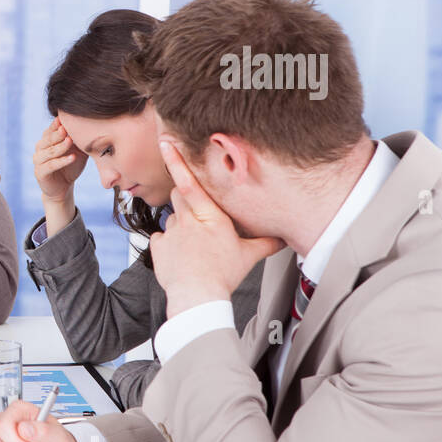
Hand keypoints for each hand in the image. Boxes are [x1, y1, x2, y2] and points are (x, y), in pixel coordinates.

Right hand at [33, 118, 85, 216]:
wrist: (63, 188)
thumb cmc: (70, 166)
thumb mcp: (77, 150)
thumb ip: (78, 140)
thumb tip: (91, 125)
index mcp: (46, 141)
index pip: (50, 130)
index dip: (56, 124)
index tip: (65, 118)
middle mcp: (40, 149)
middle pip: (47, 139)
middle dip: (58, 133)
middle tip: (67, 128)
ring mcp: (38, 161)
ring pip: (49, 151)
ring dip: (60, 146)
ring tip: (71, 141)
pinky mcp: (40, 173)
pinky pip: (50, 165)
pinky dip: (61, 161)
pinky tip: (72, 157)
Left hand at [150, 140, 283, 316]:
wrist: (197, 297)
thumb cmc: (222, 275)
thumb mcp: (249, 256)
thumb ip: (265, 243)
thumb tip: (283, 238)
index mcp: (210, 216)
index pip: (190, 181)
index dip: (177, 161)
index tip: (166, 143)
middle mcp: (187, 220)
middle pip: (179, 195)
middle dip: (185, 197)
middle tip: (196, 213)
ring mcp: (170, 233)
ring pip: (172, 219)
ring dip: (181, 226)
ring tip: (193, 246)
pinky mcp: (158, 248)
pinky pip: (161, 239)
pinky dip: (168, 244)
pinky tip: (180, 256)